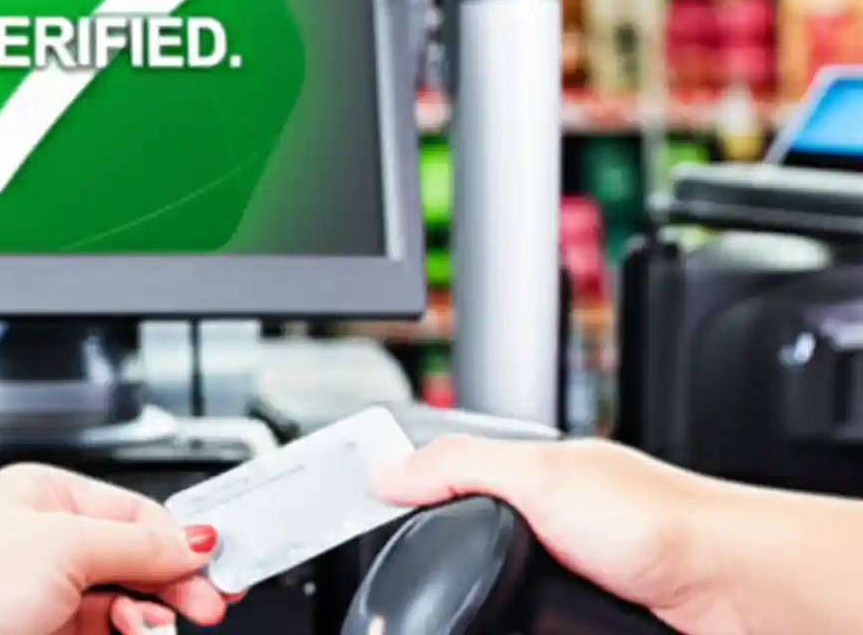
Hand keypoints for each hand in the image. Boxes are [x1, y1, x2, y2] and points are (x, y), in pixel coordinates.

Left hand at [0, 464, 235, 634]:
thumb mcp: (63, 549)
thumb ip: (136, 544)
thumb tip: (194, 537)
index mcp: (44, 495)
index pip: (134, 510)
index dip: (179, 538)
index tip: (218, 563)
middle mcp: (45, 539)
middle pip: (135, 556)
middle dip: (173, 580)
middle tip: (207, 604)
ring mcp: (44, 590)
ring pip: (125, 598)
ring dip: (149, 613)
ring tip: (154, 627)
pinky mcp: (45, 633)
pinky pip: (106, 629)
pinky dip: (128, 632)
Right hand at [372, 436, 742, 633]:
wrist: (724, 588)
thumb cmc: (659, 518)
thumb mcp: (542, 475)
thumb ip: (462, 465)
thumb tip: (389, 470)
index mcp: (533, 475)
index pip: (445, 475)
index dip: (404, 494)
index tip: (360, 511)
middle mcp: (546, 523)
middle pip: (461, 543)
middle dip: (438, 559)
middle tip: (411, 571)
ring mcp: (561, 574)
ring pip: (488, 593)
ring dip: (475, 600)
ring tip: (458, 603)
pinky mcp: (573, 617)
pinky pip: (517, 623)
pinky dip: (503, 624)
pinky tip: (499, 622)